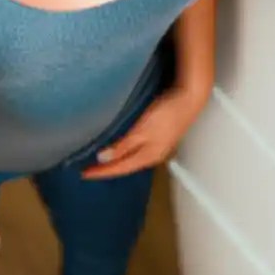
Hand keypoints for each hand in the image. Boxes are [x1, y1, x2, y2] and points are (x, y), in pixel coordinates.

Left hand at [81, 86, 209, 179]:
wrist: (190, 100)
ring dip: (116, 163)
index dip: (102, 172)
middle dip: (108, 170)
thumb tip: (104, 158)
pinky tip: (121, 151)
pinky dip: (125, 154)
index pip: (119, 168)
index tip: (85, 174)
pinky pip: (137, 153)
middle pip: (125, 167)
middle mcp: (152, 156)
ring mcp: (157, 148)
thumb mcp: (142, 130)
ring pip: (131, 161)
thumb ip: (123, 145)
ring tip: (101, 164)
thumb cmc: (168, 113)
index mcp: (148, 156)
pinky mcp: (159, 139)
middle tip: (89, 171)